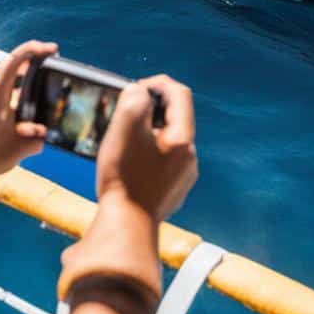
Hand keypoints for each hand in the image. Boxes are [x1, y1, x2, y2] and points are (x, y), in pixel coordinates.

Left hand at [0, 40, 54, 192]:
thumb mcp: (23, 147)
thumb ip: (41, 136)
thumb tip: (49, 128)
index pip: (13, 61)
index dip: (33, 49)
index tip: (52, 49)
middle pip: (11, 63)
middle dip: (33, 56)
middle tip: (52, 57)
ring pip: (8, 74)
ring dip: (27, 70)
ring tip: (46, 73)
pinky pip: (6, 85)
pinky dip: (20, 83)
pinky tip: (33, 94)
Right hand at [95, 75, 197, 221]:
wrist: (126, 228)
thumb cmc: (123, 179)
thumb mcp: (124, 129)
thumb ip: (134, 101)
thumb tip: (140, 92)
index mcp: (182, 139)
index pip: (179, 95)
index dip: (158, 84)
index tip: (136, 88)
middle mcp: (189, 157)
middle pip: (176, 119)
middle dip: (152, 110)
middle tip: (126, 113)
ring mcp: (183, 177)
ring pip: (169, 142)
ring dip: (150, 134)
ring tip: (125, 140)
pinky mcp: (173, 192)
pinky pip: (164, 163)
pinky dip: (149, 155)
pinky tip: (130, 164)